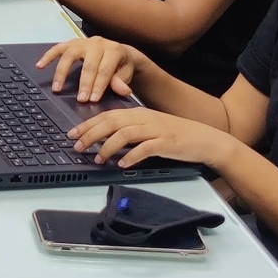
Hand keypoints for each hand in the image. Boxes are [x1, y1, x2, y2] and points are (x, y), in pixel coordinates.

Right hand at [36, 36, 148, 105]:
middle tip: (80, 99)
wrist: (118, 52)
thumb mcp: (125, 73)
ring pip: (69, 55)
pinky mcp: (71, 43)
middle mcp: (97, 43)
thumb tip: (123, 90)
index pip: (105, 70)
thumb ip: (121, 81)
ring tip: (57, 88)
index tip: (92, 100)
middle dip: (84, 83)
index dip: (98, 86)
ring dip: (62, 73)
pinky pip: (57, 48)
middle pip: (88, 64)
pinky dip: (47, 57)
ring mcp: (82, 42)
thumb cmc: (120, 65)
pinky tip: (39, 66)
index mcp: (113, 50)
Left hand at [66, 105, 240, 171]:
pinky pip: (145, 148)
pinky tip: (122, 164)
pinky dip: (131, 156)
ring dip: (108, 146)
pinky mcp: (166, 143)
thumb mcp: (149, 128)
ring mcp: (156, 130)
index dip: (87, 124)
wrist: (205, 139)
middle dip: (91, 134)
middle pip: (112, 122)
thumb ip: (129, 130)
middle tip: (78, 146)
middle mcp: (145, 118)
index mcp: (138, 113)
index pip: (107, 115)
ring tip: (97, 158)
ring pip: (125, 134)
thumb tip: (105, 139)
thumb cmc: (175, 135)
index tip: (72, 134)